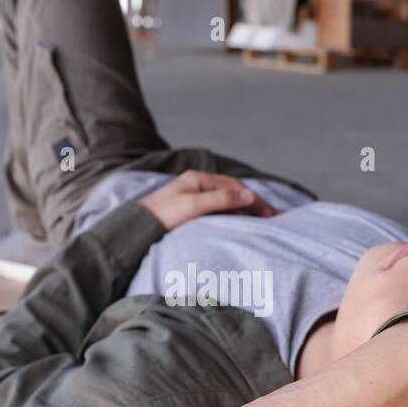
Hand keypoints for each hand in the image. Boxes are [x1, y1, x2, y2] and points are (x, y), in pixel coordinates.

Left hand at [138, 170, 276, 231]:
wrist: (134, 228)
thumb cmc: (161, 216)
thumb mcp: (192, 206)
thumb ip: (221, 199)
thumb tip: (250, 196)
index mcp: (198, 179)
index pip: (235, 186)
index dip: (254, 199)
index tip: (270, 214)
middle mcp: (196, 184)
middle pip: (233, 191)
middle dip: (254, 203)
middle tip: (273, 218)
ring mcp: (192, 196)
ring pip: (226, 200)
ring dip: (245, 209)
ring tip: (261, 222)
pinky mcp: (188, 209)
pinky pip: (217, 208)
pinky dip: (233, 214)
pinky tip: (240, 222)